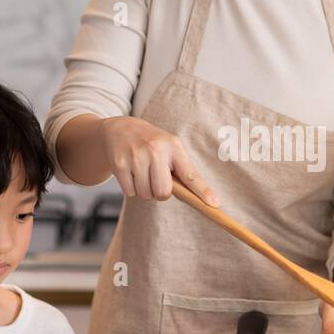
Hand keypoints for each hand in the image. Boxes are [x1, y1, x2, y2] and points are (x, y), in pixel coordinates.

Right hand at [100, 116, 219, 204]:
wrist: (119, 129)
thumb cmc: (151, 143)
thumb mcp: (170, 148)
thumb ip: (182, 170)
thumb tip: (198, 198)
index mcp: (173, 146)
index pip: (190, 174)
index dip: (203, 191)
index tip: (214, 204)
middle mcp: (155, 149)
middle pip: (163, 192)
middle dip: (160, 192)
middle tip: (155, 178)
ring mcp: (136, 157)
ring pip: (145, 194)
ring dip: (144, 190)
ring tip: (142, 172)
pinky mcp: (119, 164)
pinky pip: (130, 192)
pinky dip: (131, 188)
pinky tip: (130, 172)